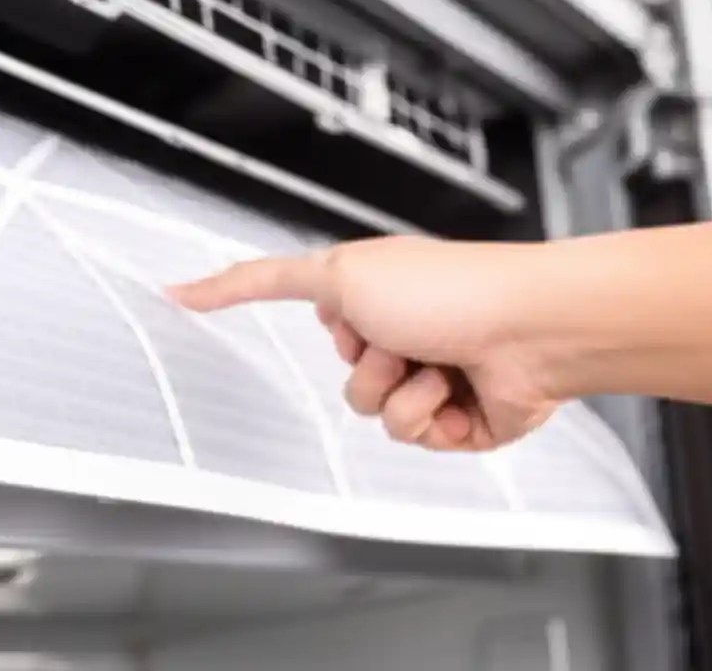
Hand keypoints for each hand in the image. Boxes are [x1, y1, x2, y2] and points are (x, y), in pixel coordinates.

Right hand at [168, 236, 561, 450]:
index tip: (184, 298)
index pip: (299, 301)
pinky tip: (457, 392)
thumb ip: (264, 279)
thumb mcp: (340, 274)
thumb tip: (193, 286)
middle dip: (366, 364)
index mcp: (373, 292)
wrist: (527, 330)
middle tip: (403, 338)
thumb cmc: (448, 289)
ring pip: (372, 413)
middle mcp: (401, 332)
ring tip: (437, 365)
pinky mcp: (455, 419)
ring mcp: (428, 376)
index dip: (263, 303)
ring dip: (398, 393)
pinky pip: (411, 438)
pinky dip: (430, 417)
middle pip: (341, 375)